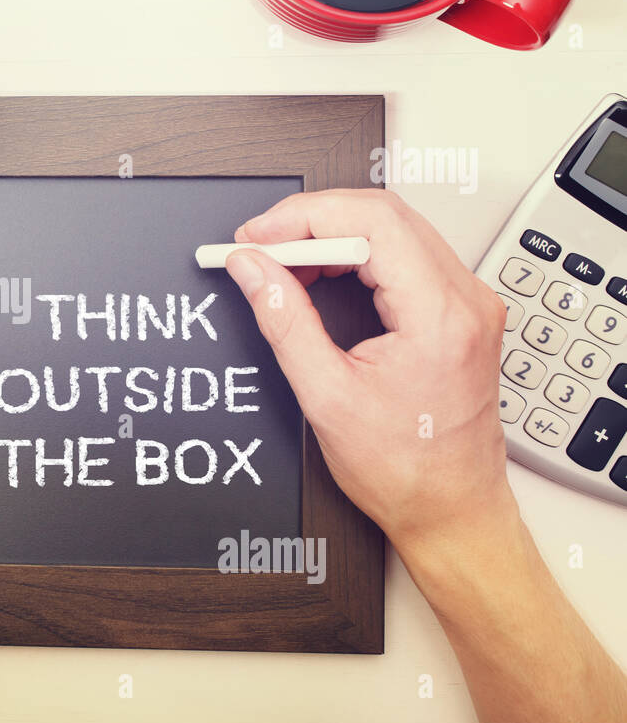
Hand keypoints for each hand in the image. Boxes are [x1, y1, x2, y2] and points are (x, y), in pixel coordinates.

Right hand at [223, 189, 513, 555]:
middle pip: (382, 214)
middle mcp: (466, 299)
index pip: (369, 222)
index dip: (300, 219)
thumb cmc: (406, 470)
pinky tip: (318, 274)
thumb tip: (252, 269)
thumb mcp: (326, 396)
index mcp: (440, 316)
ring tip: (281, 263)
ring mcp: (469, 302)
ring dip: (331, 235)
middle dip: (310, 221)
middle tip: (257, 245)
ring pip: (394, 227)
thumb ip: (284, 320)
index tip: (254, 237)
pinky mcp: (460, 310)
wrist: (451, 508)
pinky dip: (355, 254)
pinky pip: (405, 253)